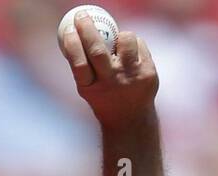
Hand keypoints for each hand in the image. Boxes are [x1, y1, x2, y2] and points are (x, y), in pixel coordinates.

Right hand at [60, 13, 158, 129]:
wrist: (130, 119)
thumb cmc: (103, 97)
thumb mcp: (88, 87)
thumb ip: (82, 65)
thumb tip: (71, 33)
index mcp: (91, 89)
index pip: (79, 63)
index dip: (73, 44)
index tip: (69, 29)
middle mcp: (111, 83)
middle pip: (98, 50)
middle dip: (88, 29)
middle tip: (82, 15)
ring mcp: (131, 77)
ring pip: (125, 40)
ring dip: (120, 35)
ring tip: (117, 42)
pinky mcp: (148, 72)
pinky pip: (138, 43)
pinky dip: (132, 43)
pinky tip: (131, 55)